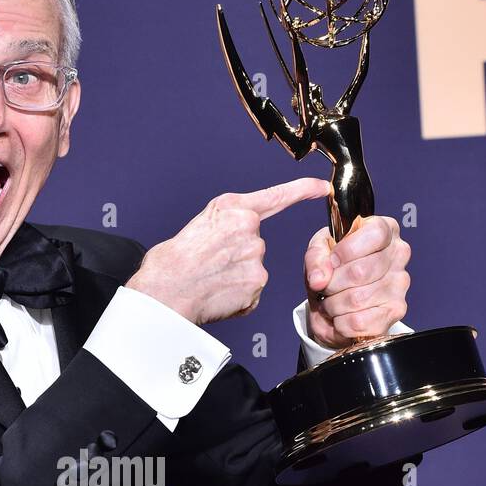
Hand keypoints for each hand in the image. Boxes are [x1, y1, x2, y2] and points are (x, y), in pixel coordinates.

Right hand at [126, 177, 331, 325]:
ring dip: (236, 278)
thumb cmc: (171, 263)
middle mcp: (248, 228)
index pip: (276, 196)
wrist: (164, 291)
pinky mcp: (257, 283)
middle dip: (237, 258)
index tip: (321, 188)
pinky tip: (217, 295)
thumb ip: (223, 227)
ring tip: (210, 282)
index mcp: (231, 208)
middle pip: (255, 244)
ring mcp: (255, 256)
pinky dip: (236, 298)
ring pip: (253, 270)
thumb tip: (228, 243)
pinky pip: (251, 293)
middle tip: (210, 266)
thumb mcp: (198, 226)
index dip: (302, 191)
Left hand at [304, 215, 410, 349]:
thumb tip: (319, 279)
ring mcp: (400, 284)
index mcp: (385, 230)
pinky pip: (358, 322)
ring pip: (356, 299)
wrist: (335, 304)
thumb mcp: (318, 254)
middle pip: (360, 271)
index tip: (332, 260)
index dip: (346, 251)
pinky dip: (340, 323)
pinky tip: (342, 316)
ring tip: (332, 302)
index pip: (375, 234)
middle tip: (327, 287)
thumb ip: (316, 258)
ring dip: (333, 305)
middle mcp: (399, 254)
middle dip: (332, 284)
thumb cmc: (333, 271)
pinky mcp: (395, 311)